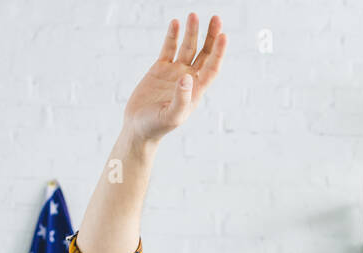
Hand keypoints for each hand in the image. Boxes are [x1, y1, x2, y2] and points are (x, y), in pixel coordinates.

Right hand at [122, 13, 226, 145]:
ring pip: (187, 47)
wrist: (139, 127)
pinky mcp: (160, 68)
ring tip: (193, 15)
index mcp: (196, 90)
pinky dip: (172, 36)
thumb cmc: (157, 126)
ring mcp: (174, 72)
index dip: (219, 53)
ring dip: (192, 32)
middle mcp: (188, 78)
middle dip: (211, 37)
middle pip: (204, 54)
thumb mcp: (171, 116)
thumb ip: (181, 98)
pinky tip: (175, 23)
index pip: (212, 67)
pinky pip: (168, 48)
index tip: (223, 36)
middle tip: (217, 18)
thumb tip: (187, 77)